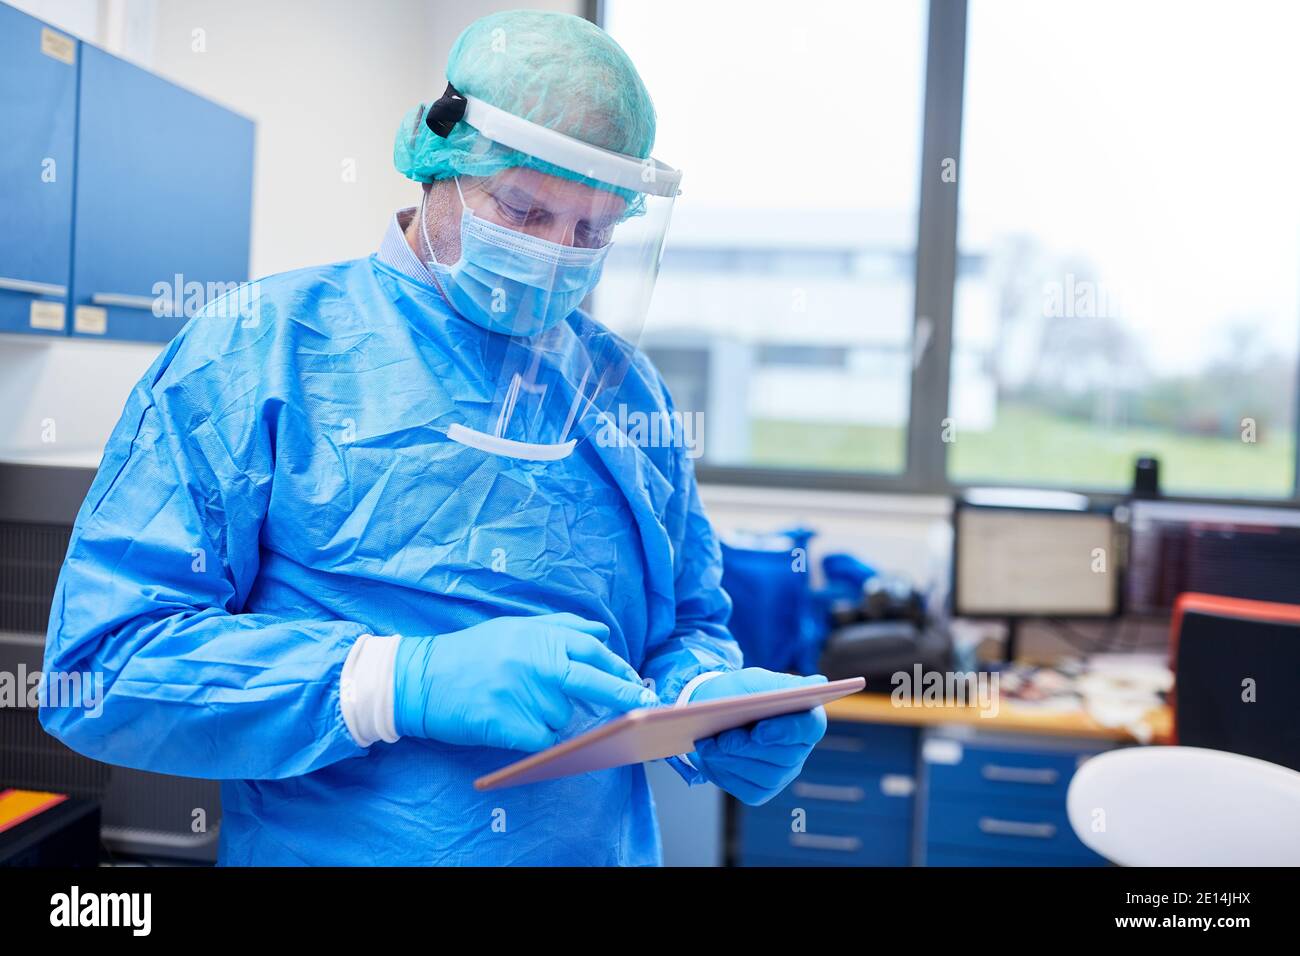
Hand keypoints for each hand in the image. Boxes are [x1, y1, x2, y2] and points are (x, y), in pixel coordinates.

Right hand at [393, 613, 655, 751]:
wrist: (420, 679)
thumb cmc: (469, 654)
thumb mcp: (513, 627)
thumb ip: (560, 627)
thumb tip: (602, 633)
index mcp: (538, 635)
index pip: (592, 650)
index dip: (618, 667)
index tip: (637, 682)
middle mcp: (535, 661)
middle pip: (593, 681)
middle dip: (623, 694)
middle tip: (644, 704)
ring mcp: (523, 693)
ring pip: (564, 716)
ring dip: (552, 717)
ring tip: (519, 704)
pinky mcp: (510, 724)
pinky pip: (543, 739)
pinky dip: (536, 738)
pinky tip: (513, 724)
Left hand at [688, 669, 828, 804]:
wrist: (712, 712)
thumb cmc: (739, 692)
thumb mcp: (756, 681)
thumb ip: (782, 686)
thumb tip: (818, 683)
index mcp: (805, 716)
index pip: (811, 727)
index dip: (788, 731)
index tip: (759, 730)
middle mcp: (799, 749)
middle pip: (785, 756)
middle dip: (749, 748)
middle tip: (722, 738)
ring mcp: (783, 773)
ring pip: (766, 775)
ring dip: (733, 760)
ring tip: (707, 744)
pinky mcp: (762, 790)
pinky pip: (749, 789)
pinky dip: (726, 773)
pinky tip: (709, 756)